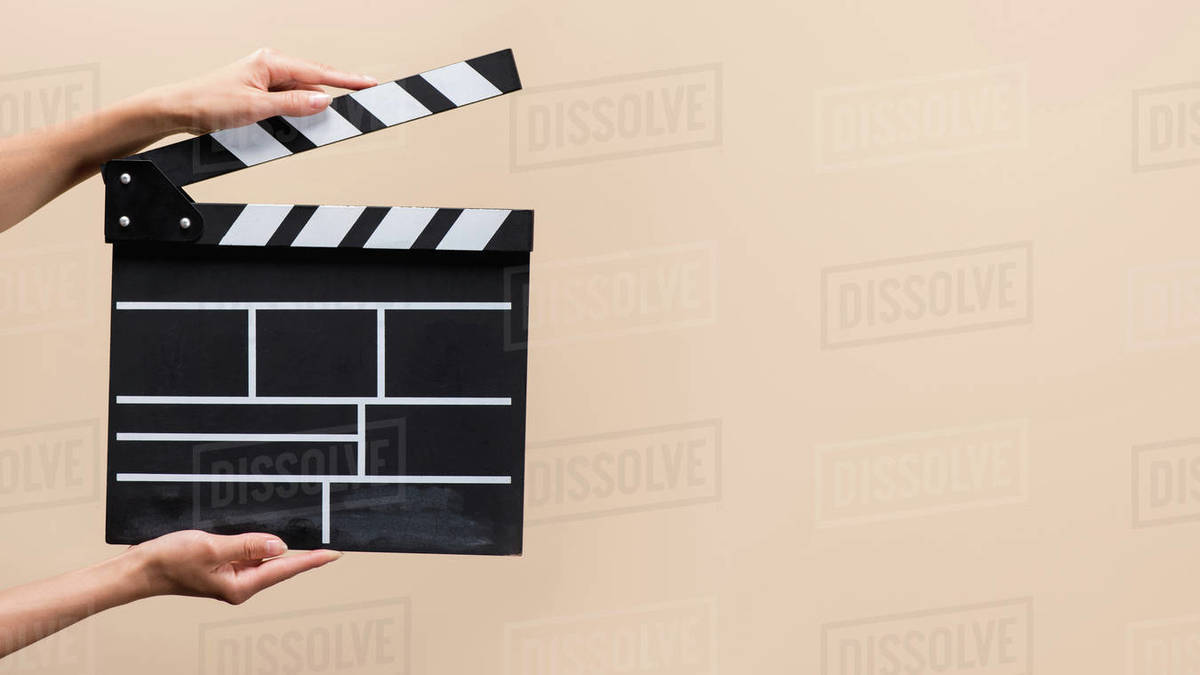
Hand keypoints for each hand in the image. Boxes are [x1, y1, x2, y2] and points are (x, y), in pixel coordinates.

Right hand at [127, 530, 340, 604]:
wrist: (141, 567)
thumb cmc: (170, 561)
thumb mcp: (212, 548)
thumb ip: (247, 545)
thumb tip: (280, 546)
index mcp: (240, 586)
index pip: (284, 569)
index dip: (311, 560)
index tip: (334, 553)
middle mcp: (239, 584)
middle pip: (278, 565)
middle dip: (301, 551)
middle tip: (327, 539)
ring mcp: (231, 575)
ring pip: (263, 557)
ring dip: (279, 545)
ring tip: (304, 532)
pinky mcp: (222, 565)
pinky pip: (248, 552)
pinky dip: (259, 541)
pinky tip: (267, 532)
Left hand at [147, 48, 377, 133]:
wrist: (178, 109)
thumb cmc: (208, 102)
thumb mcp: (256, 108)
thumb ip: (293, 105)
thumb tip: (323, 101)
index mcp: (271, 62)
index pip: (320, 72)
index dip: (348, 80)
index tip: (371, 84)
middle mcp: (270, 67)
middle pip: (313, 85)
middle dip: (330, 100)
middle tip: (356, 109)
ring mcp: (266, 80)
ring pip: (301, 97)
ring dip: (306, 113)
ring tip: (302, 125)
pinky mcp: (261, 94)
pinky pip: (287, 104)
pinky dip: (293, 116)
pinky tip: (290, 125)